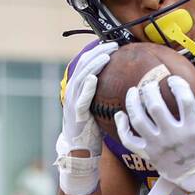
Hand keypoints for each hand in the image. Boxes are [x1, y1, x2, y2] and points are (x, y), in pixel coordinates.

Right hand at [57, 41, 117, 159]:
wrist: (80, 150)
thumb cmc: (91, 129)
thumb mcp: (97, 106)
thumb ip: (102, 93)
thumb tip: (121, 81)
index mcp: (78, 87)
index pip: (86, 63)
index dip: (97, 51)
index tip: (112, 45)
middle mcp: (73, 91)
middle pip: (84, 65)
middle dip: (98, 53)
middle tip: (113, 45)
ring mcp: (73, 102)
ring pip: (82, 77)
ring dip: (94, 65)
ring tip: (106, 55)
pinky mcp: (77, 114)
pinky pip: (81, 98)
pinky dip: (87, 87)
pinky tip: (94, 77)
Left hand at [115, 76, 194, 191]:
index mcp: (193, 129)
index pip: (185, 100)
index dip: (178, 84)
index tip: (173, 79)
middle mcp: (174, 137)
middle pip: (155, 107)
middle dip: (150, 90)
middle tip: (149, 84)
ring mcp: (158, 146)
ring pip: (138, 120)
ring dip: (132, 102)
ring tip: (133, 91)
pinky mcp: (147, 154)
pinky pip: (128, 140)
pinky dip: (122, 127)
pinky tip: (121, 115)